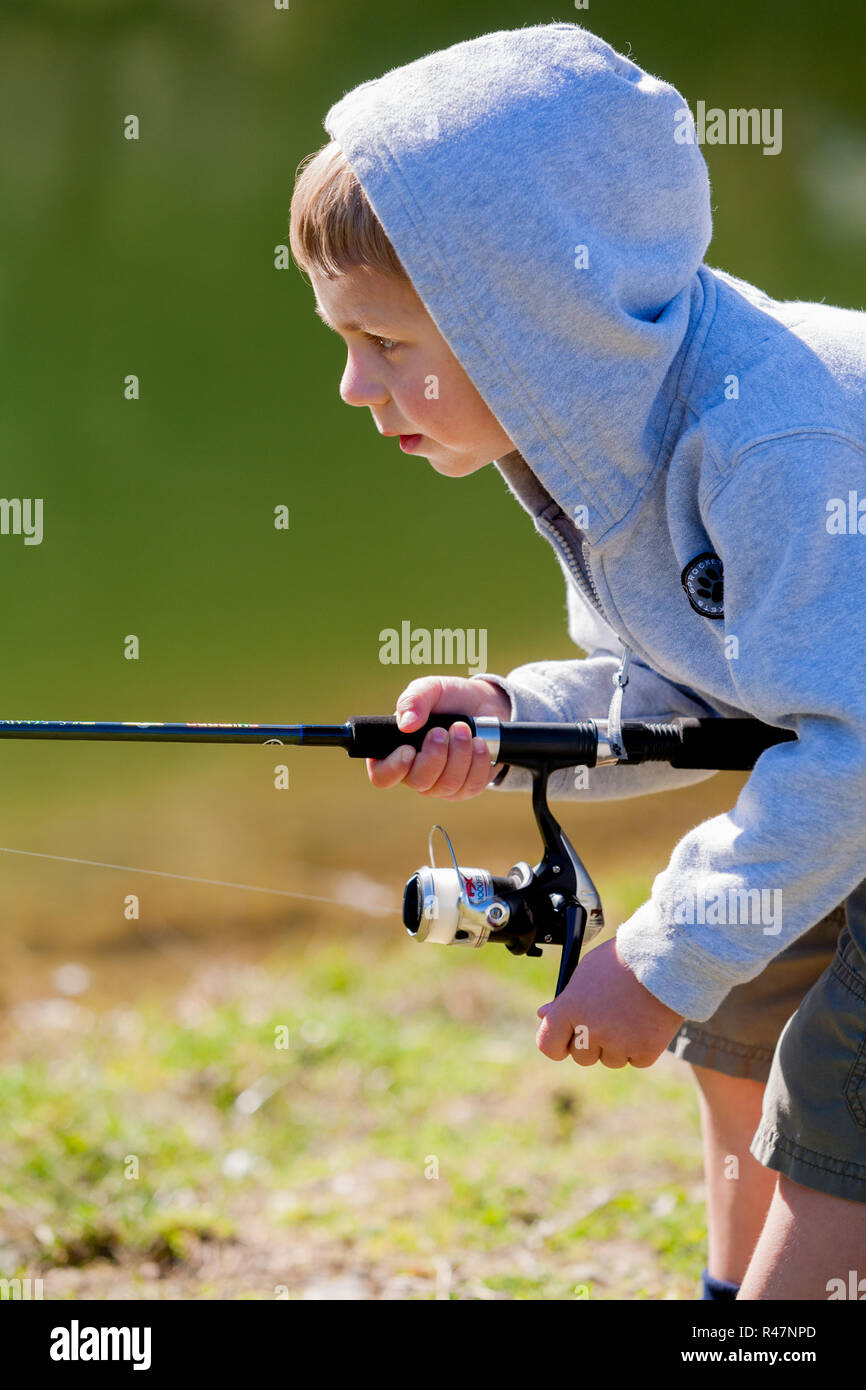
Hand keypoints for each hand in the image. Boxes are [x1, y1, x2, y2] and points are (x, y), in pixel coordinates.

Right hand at [366, 674, 511, 798]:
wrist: (483, 704)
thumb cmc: (448, 699)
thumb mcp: (430, 689)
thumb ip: (413, 700)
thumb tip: (405, 724)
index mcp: (397, 751)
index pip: (382, 776)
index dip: (393, 768)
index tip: (408, 749)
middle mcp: (416, 773)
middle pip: (419, 782)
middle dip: (435, 755)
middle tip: (443, 730)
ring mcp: (441, 784)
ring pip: (447, 784)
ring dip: (459, 753)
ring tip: (463, 729)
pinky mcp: (466, 788)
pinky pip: (472, 784)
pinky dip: (478, 760)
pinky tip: (479, 743)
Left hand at [536, 936, 683, 1067]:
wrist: (666, 957)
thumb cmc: (622, 961)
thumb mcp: (586, 973)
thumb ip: (565, 1000)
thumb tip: (544, 1015)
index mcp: (570, 1007)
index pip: (549, 1045)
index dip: (558, 1044)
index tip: (567, 1041)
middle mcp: (591, 1029)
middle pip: (582, 1057)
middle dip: (592, 1043)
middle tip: (609, 1018)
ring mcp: (619, 1043)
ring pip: (611, 1059)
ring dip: (619, 1045)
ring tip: (632, 1013)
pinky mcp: (645, 1051)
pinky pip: (636, 1060)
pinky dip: (642, 1046)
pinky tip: (648, 1021)